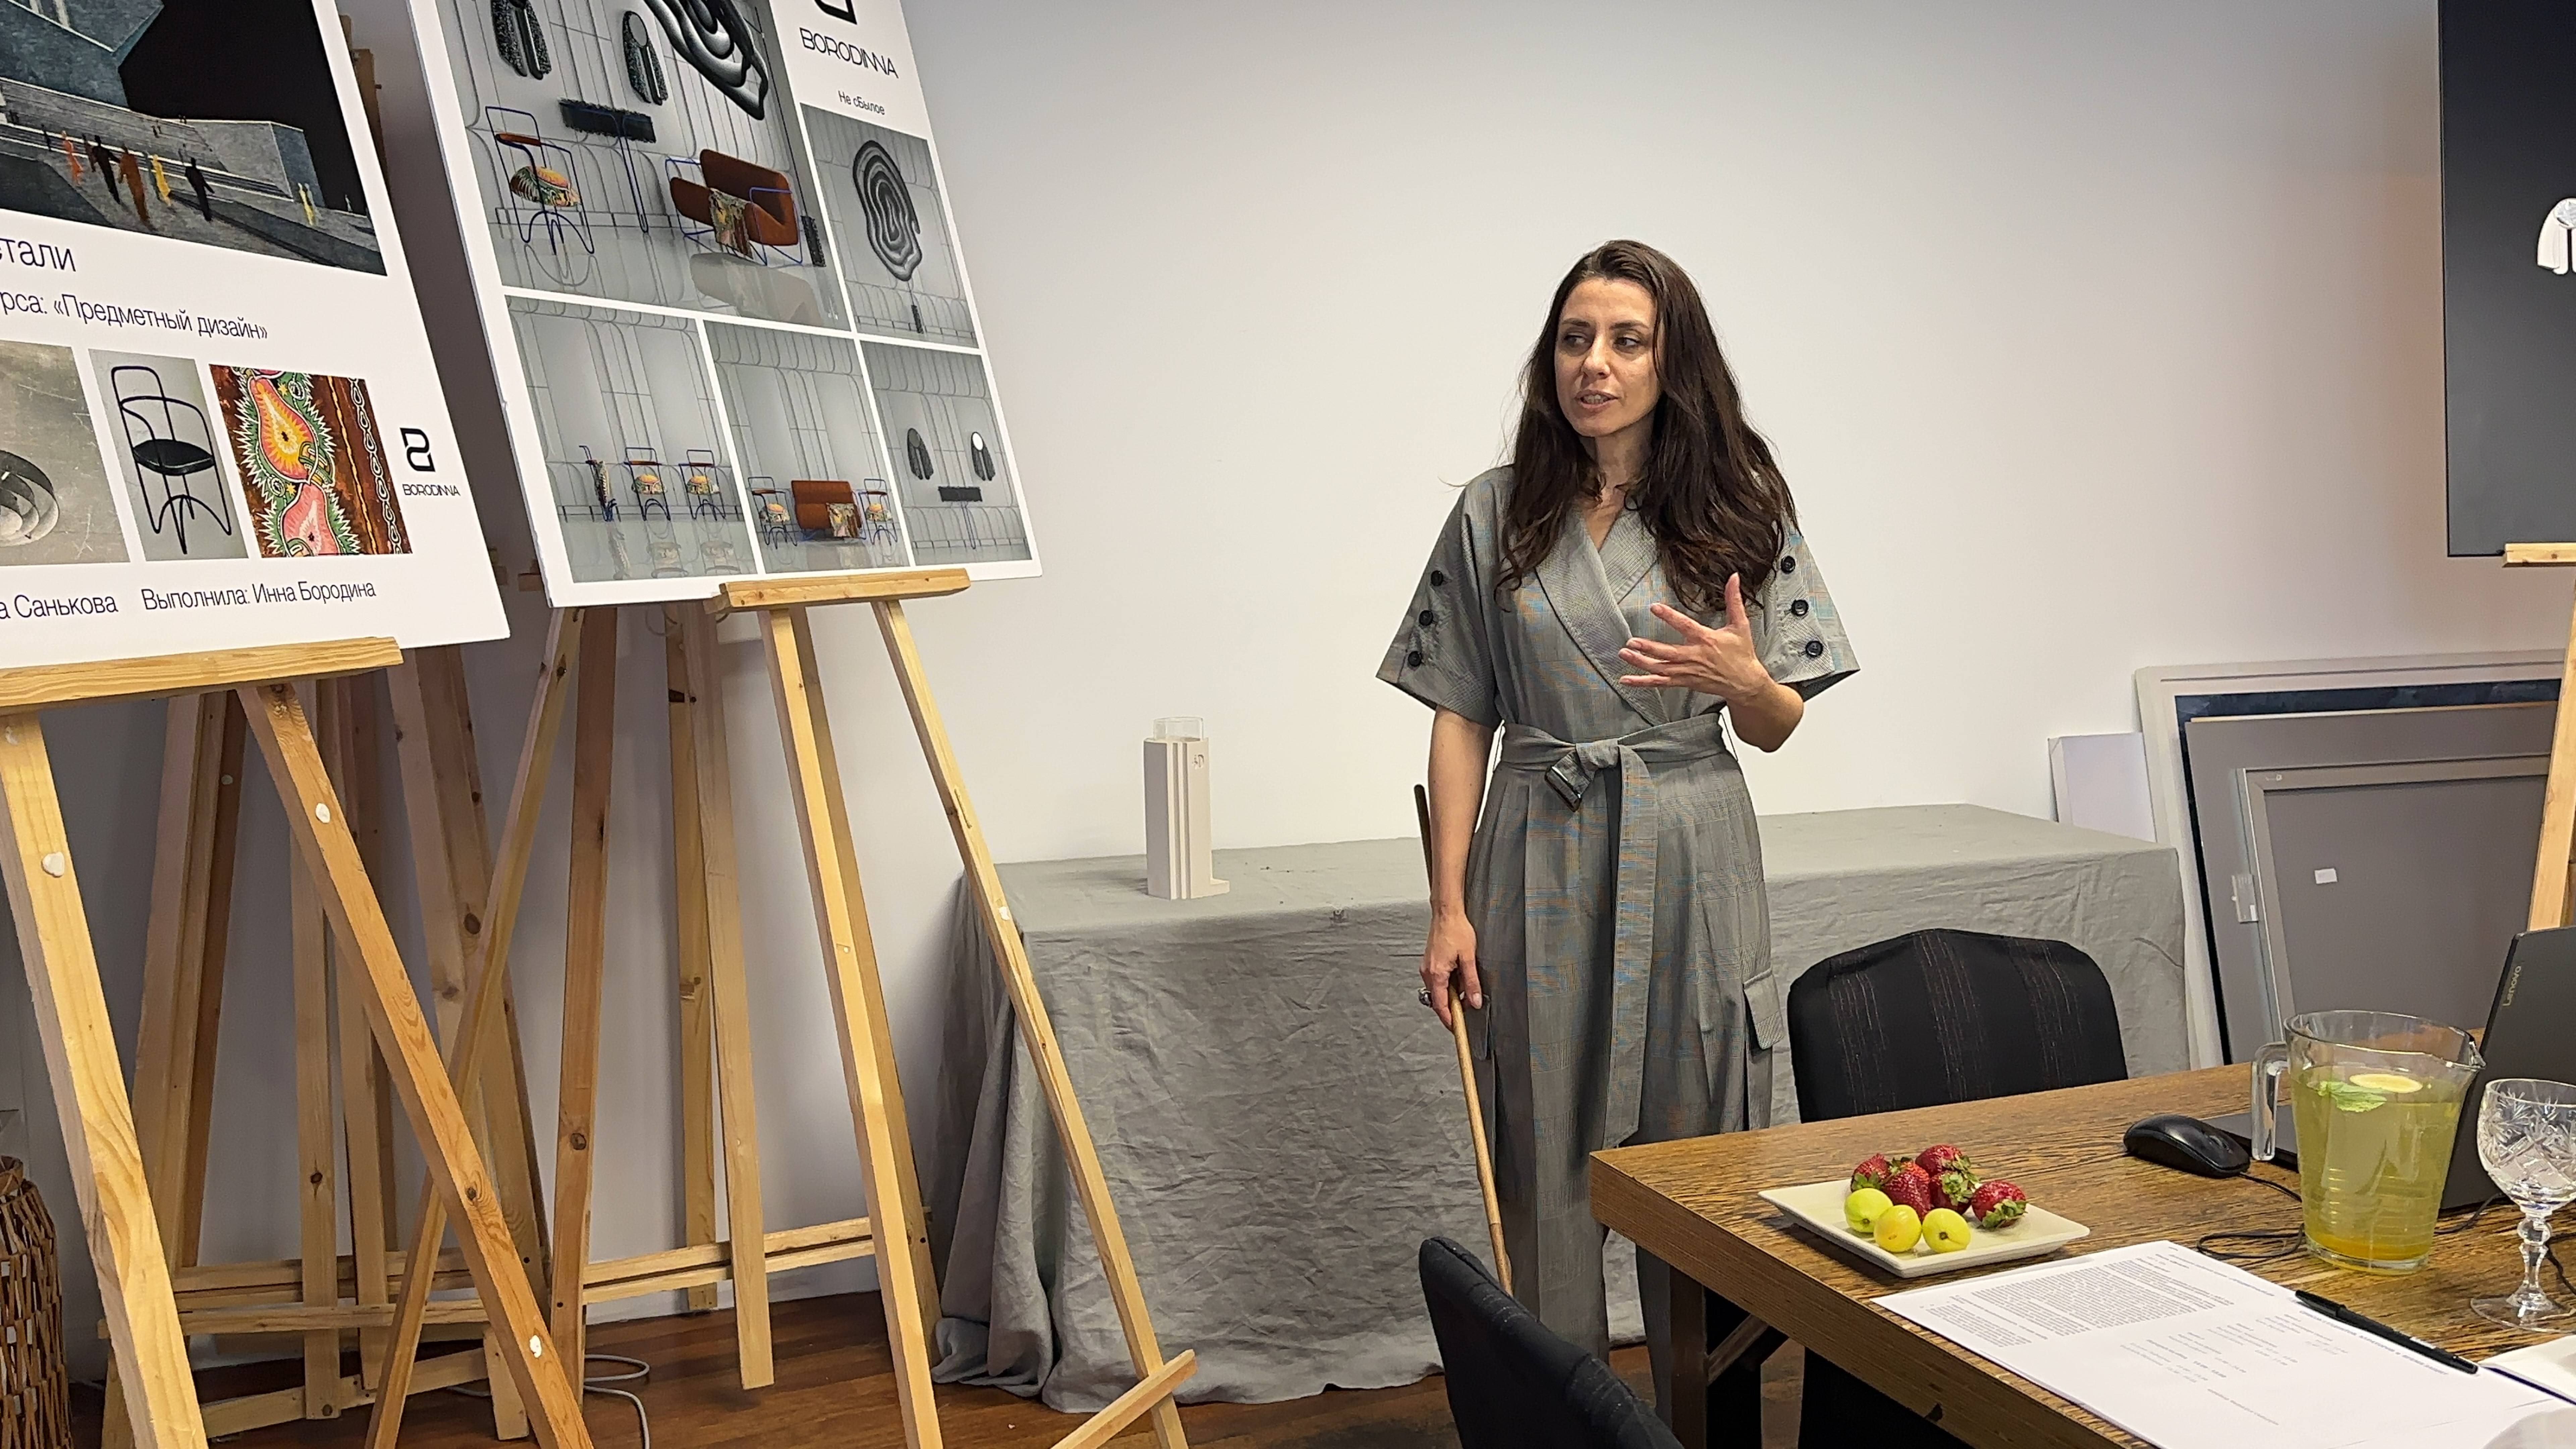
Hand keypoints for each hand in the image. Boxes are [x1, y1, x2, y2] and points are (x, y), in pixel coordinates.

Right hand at [1422, 911, 1481, 1029]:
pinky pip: (1439, 980)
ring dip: (1452, 992)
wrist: (1447, 913)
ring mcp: (1428, 967)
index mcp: (1436, 973)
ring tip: (1467, 982)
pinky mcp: (1430, 963)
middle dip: (1453, 1005)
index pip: (1440, 1006)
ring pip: (1439, 989)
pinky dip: (1449, 983)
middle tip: (1469, 1005)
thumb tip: (1474, 1001)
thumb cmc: (1456, 930)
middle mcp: (1428, 972)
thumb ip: (1472, 982)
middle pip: (1439, 999)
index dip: (1449, 1019)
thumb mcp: (1469, 958)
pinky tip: (1460, 974)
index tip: (1457, 1029)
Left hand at [1618, 574, 1772, 702]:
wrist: (1745, 682)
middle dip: (1648, 647)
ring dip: (1641, 663)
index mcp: (1706, 639)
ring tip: (1624, 655)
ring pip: (1660, 668)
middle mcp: (1694, 656)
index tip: (1654, 607)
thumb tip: (1734, 578)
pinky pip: (1661, 683)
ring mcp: (1688, 671)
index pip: (1685, 625)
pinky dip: (1643, 682)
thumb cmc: (1742, 654)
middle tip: (1631, 642)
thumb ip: (1734, 600)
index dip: (1669, 616)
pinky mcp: (1685, 682)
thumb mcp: (1740, 625)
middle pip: (1667, 652)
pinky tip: (1627, 680)